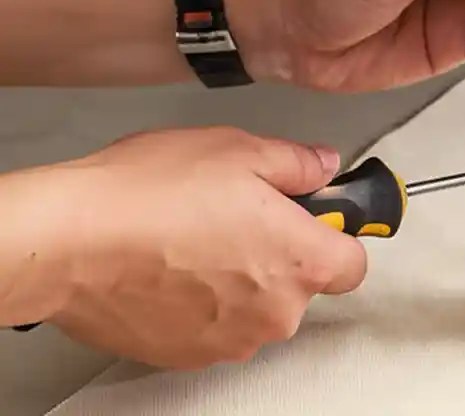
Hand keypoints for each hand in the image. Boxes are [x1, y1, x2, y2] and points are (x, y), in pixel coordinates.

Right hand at [22, 128, 364, 369]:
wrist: (69, 242)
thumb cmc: (150, 195)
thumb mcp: (239, 150)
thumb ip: (296, 163)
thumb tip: (322, 166)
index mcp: (302, 261)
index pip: (354, 263)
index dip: (336, 237)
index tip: (315, 219)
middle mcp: (276, 312)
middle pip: (302, 286)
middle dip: (279, 254)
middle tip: (238, 216)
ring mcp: (231, 340)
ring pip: (256, 308)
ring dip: (239, 281)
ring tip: (194, 239)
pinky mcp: (188, 355)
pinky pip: (214, 327)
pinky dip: (201, 304)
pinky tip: (170, 267)